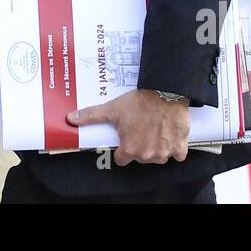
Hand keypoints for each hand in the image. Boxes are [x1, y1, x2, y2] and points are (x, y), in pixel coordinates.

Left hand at [66, 89, 189, 164]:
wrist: (164, 91)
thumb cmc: (139, 101)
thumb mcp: (112, 108)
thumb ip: (91, 116)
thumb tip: (70, 119)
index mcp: (130, 149)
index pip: (122, 159)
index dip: (123, 148)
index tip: (127, 138)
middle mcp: (147, 155)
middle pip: (141, 157)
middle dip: (141, 146)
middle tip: (141, 129)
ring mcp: (165, 152)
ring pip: (159, 157)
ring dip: (158, 147)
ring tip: (155, 129)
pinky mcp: (180, 147)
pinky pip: (178, 155)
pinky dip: (176, 147)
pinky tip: (170, 134)